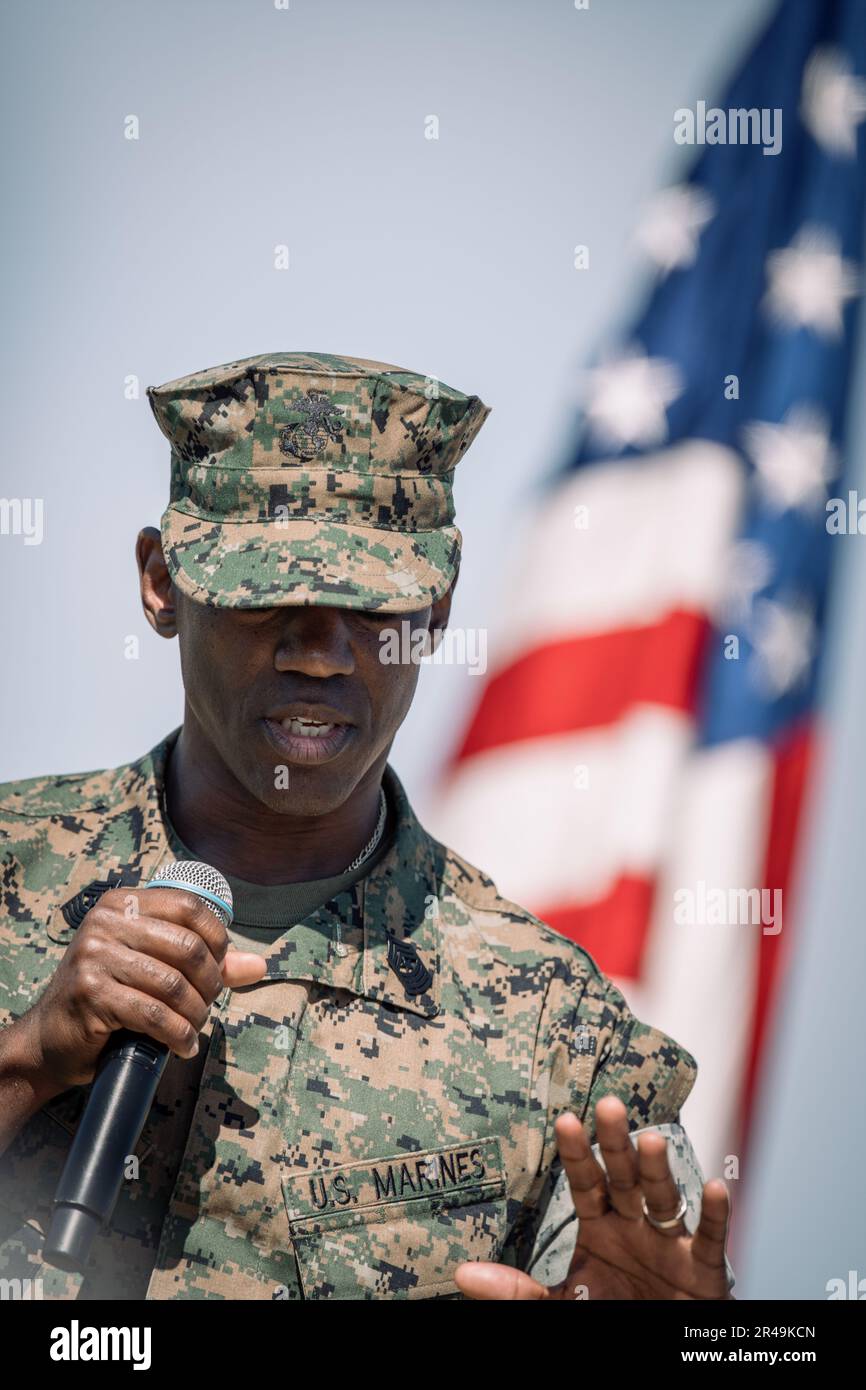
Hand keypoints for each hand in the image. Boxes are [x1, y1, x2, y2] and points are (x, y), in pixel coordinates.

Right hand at [16, 886, 265, 1093]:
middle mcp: (106, 921)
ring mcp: (94, 956)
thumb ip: (207, 962)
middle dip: (209, 982)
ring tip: (194, 1026)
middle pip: (187, 946)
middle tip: (207, 1004)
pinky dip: (178, 1034)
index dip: (217, 939)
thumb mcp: (155, 968)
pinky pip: (154, 1015)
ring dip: (195, 1013)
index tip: (218, 969)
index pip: (190, 906)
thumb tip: (260, 966)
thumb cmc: (109, 997)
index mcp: (123, 903)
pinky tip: (183, 1046)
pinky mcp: (90, 993)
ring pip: (174, 984)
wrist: (52, 1037)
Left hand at [454, 1095, 731, 1300]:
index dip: (577, 1154)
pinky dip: (716, 1215)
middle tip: (609, 1104)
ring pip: (664, 1200)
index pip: (586, 1183)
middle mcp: (636, 1227)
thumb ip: (517, 1290)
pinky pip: (709, 1239)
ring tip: (651, 1141)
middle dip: (617, 1143)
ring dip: (658, 1172)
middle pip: (625, 1178)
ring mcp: (670, 1246)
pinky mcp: (703, 1270)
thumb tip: (464, 1274)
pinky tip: (715, 1187)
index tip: (565, 1120)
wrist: (660, 1345)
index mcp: (602, 1227)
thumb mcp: (561, 1304)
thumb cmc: (611, 1315)